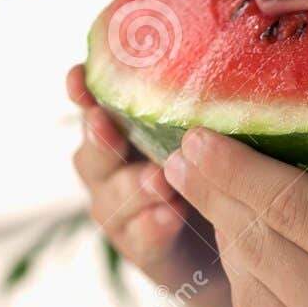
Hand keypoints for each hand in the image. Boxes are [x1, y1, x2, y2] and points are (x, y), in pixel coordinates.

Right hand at [66, 64, 286, 306]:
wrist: (227, 246)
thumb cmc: (215, 166)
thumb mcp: (210, 132)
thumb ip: (203, 105)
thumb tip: (229, 58)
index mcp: (125, 129)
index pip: (96, 103)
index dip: (83, 90)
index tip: (78, 77)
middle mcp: (112, 167)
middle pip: (94, 150)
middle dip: (100, 136)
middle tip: (108, 124)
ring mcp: (120, 210)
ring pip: (112, 196)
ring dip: (135, 186)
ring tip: (158, 179)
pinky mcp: (140, 247)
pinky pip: (137, 237)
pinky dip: (152, 226)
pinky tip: (170, 217)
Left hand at [161, 89, 307, 306]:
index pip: (288, 206)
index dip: (234, 166)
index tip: (198, 132)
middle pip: (255, 242)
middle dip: (213, 192)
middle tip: (184, 149)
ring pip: (250, 292)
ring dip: (226, 240)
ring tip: (211, 196)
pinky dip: (248, 290)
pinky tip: (251, 264)